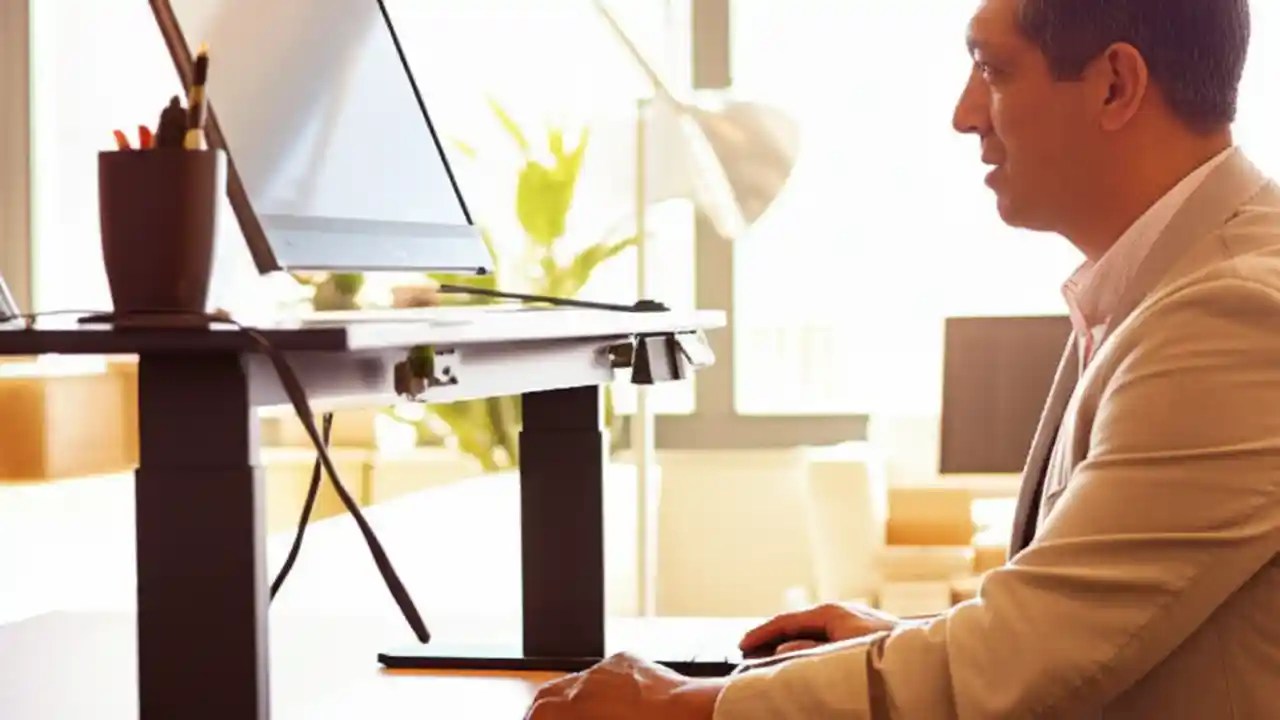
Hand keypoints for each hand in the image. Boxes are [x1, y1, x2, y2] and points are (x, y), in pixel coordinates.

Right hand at [525, 652, 723, 719]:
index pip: (538, 714)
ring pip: (574, 682)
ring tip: (585, 717)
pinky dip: (601, 688)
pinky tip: (616, 704)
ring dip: (572, 700)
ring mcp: (604, 668)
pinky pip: (603, 672)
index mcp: (574, 708)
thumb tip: (569, 718)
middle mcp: (583, 683)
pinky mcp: (626, 660)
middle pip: (547, 695)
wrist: (694, 715)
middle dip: (543, 712)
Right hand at [739, 602, 899, 656]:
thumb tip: (782, 649)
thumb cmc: (882, 653)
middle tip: (751, 652)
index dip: (762, 633)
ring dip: (790, 642)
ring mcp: (852, 620)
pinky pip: (826, 635)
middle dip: (773, 637)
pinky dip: (808, 645)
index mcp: (831, 612)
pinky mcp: (862, 631)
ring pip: (811, 630)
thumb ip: (807, 652)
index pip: (786, 620)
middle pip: (797, 623)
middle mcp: (840, 611)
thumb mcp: (838, 653)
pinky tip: (806, 656)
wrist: (922, 657)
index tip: (743, 645)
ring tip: (773, 657)